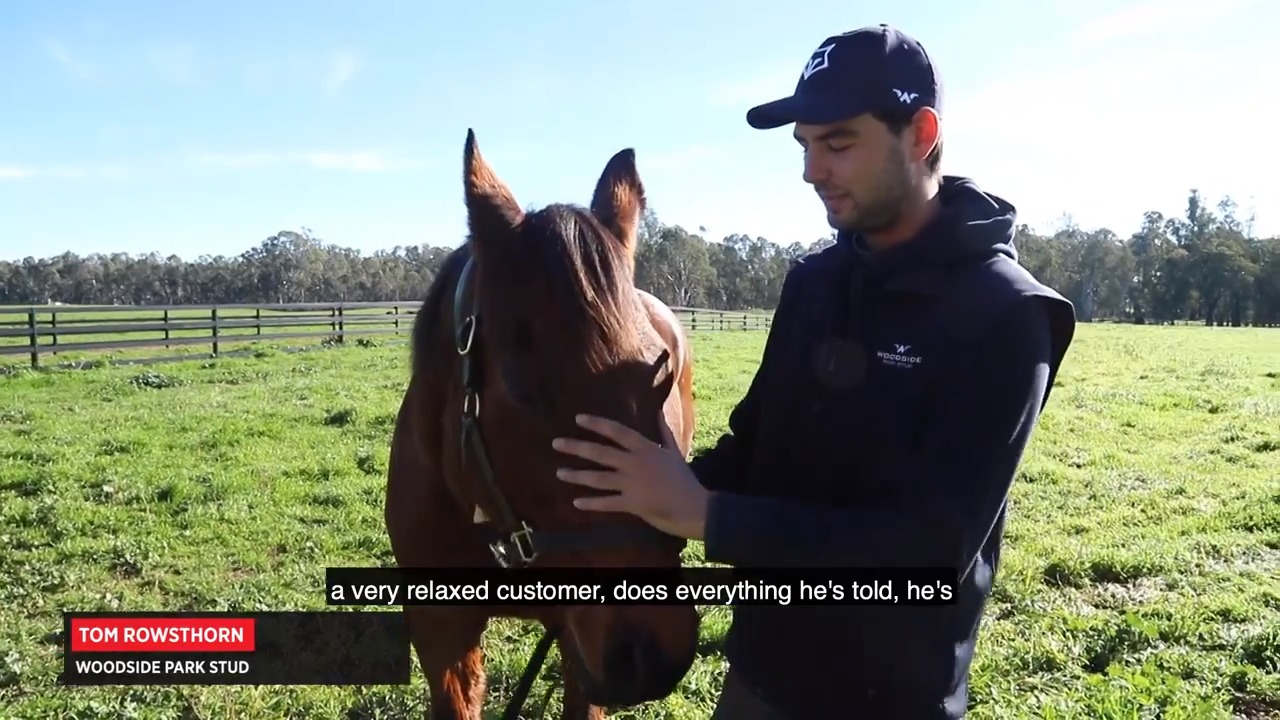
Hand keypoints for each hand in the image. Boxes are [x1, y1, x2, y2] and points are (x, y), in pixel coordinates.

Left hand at [552, 413, 708, 539]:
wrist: (694, 506)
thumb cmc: (684, 478)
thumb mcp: (674, 452)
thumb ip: (663, 432)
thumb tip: (658, 411)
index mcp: (645, 448)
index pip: (617, 431)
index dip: (597, 424)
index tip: (578, 419)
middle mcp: (634, 463)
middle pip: (600, 453)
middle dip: (576, 447)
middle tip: (556, 443)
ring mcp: (631, 483)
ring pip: (598, 478)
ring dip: (577, 475)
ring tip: (559, 473)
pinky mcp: (631, 503)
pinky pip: (606, 502)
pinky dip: (591, 503)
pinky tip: (576, 502)